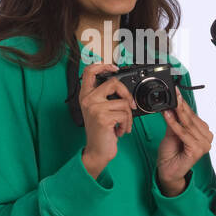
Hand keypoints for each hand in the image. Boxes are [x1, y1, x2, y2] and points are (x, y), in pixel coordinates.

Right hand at [79, 62, 132, 177]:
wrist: (97, 150)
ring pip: (124, 102)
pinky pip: (125, 114)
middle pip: (114, 83)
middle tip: (129, 106)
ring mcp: (94, 107)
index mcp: (86, 95)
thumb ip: (106, 98)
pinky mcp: (102, 117)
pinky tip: (120, 131)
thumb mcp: (100, 111)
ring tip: (122, 124)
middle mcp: (88, 99)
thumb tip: (123, 89)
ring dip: (128, 116)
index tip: (115, 68)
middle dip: (127, 95)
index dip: (103, 65)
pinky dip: (127, 124)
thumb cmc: (102, 131)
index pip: (89, 71)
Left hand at [155, 96, 214, 195]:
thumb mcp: (172, 132)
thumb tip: (172, 105)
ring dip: (177, 113)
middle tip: (173, 94)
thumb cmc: (171, 154)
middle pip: (191, 119)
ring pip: (188, 125)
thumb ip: (175, 121)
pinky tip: (167, 115)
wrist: (168, 171)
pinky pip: (184, 133)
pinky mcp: (197, 150)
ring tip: (168, 103)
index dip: (184, 104)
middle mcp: (207, 139)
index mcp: (204, 133)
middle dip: (180, 106)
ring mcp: (204, 145)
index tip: (176, 93)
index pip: (193, 116)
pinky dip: (174, 124)